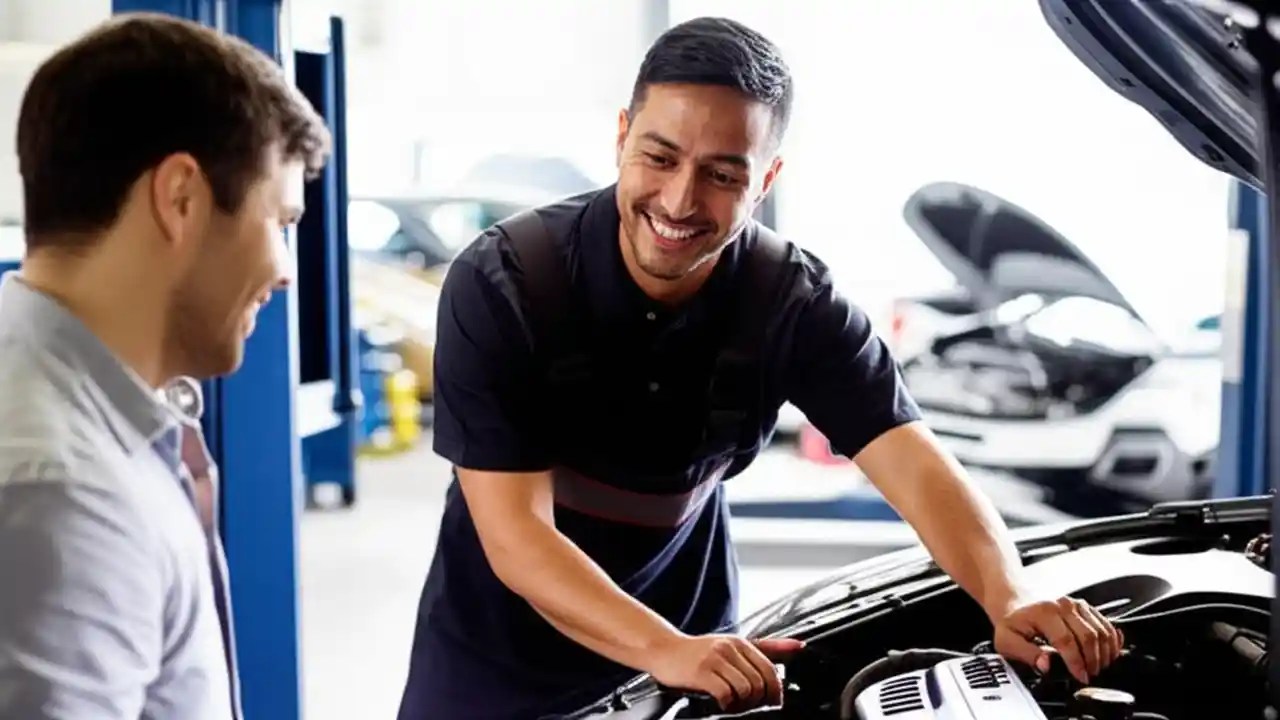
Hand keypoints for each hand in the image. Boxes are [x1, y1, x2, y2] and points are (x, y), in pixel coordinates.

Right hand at [645, 634, 804, 711]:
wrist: (663, 650)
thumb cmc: (698, 652)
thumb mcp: (733, 645)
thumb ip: (766, 647)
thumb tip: (799, 646)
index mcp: (741, 643)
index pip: (770, 669)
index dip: (775, 690)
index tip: (771, 701)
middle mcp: (730, 648)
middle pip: (760, 681)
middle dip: (758, 700)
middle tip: (748, 706)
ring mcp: (715, 659)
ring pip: (746, 688)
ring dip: (742, 703)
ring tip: (733, 704)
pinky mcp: (701, 672)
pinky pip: (726, 693)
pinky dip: (726, 703)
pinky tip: (720, 703)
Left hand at [991, 596, 1123, 683]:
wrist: (1015, 604)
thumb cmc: (1013, 624)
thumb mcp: (1007, 641)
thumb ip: (1026, 654)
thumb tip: (1046, 665)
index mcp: (1044, 613)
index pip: (1067, 641)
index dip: (1076, 663)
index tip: (1080, 677)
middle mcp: (1063, 605)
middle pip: (1089, 636)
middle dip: (1093, 661)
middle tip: (1089, 676)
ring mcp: (1077, 604)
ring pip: (1101, 631)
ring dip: (1104, 653)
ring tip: (1097, 668)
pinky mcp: (1086, 607)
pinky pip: (1106, 625)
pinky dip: (1111, 642)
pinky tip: (1108, 654)